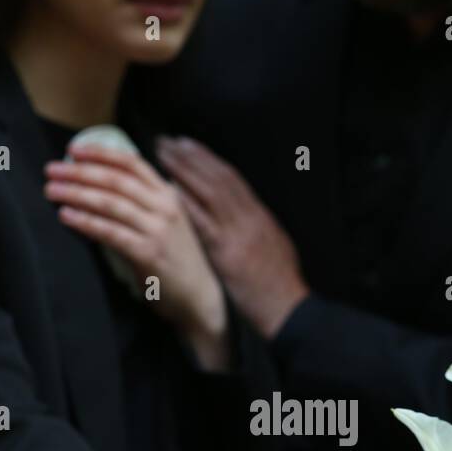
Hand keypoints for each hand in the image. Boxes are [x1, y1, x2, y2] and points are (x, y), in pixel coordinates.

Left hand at [46, 143, 229, 370]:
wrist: (199, 296)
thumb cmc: (176, 260)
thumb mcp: (167, 222)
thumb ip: (144, 203)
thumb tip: (102, 186)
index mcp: (168, 195)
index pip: (131, 163)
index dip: (100, 154)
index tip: (72, 151)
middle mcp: (164, 208)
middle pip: (115, 180)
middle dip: (79, 172)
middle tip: (51, 171)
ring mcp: (157, 230)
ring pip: (110, 203)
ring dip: (76, 194)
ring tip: (52, 191)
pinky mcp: (148, 253)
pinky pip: (110, 232)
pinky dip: (85, 222)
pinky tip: (66, 216)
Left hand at [157, 136, 308, 339]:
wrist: (288, 310)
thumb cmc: (280, 288)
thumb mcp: (276, 249)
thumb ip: (259, 231)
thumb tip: (245, 218)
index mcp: (262, 217)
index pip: (233, 178)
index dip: (208, 158)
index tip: (189, 144)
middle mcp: (251, 218)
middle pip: (218, 177)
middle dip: (192, 156)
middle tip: (168, 140)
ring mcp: (239, 234)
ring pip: (210, 191)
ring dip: (184, 170)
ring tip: (163, 154)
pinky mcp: (227, 254)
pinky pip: (203, 223)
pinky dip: (186, 203)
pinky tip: (169, 189)